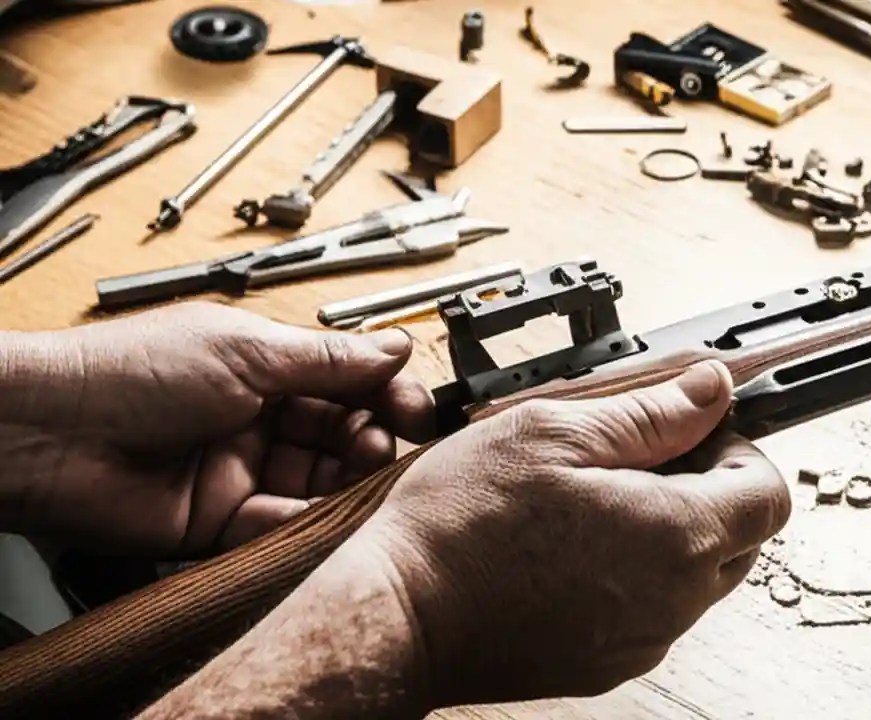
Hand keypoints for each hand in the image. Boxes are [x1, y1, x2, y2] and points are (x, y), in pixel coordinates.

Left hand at [0, 302, 432, 554]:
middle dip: (371, 440)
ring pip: (319, 483)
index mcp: (266, 368)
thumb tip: (395, 344)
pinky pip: (280, 525)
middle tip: (382, 442)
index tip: (415, 408)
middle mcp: (259, 419)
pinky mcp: (222, 523)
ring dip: (344, 481)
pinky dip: (300, 519)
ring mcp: (242, 472)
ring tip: (356, 475)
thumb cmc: (130, 372)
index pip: (348, 383)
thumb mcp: (247, 350)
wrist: (51, 435)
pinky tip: (307, 507)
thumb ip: (329, 358)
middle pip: (342, 436)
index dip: (385, 395)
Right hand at [363, 359, 790, 706]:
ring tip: (592, 504)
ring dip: (668, 533)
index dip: (738, 450)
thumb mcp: (553, 432)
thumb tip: (713, 389)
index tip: (690, 433)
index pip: (770, 493)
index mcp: (676, 534)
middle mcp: (674, 599)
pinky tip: (571, 550)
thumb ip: (649, 412)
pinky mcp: (608, 665)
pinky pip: (652, 612)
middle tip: (633, 461)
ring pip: (697, 577)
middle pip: (741, 538)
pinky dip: (634, 577)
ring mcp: (643, 640)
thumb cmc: (461, 525)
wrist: (398, 617)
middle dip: (707, 490)